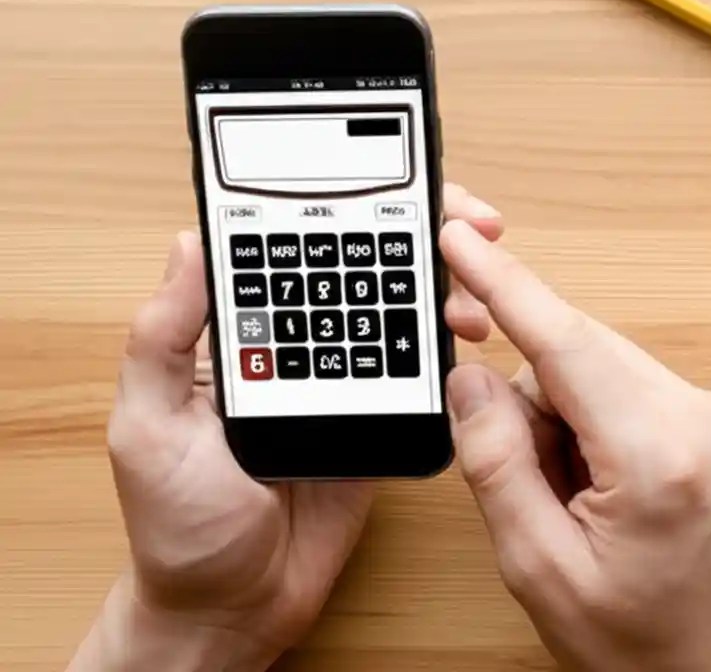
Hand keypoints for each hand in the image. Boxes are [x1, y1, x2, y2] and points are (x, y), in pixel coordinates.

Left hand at [69, 184, 503, 671]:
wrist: (234, 607)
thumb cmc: (177, 526)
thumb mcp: (147, 427)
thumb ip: (163, 340)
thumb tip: (188, 245)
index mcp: (237, 333)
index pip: (295, 247)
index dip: (347, 208)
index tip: (397, 190)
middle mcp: (296, 346)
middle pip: (363, 266)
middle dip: (423, 235)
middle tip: (474, 226)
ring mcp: (343, 381)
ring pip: (401, 313)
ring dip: (446, 291)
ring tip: (476, 297)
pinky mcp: (379, 421)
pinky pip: (420, 376)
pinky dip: (451, 353)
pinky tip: (473, 339)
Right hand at [440, 220, 710, 671]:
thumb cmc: (647, 649)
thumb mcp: (542, 570)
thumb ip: (498, 464)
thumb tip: (474, 380)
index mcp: (659, 456)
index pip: (564, 342)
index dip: (505, 286)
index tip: (463, 240)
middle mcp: (705, 419)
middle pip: (582, 356)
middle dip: (537, 407)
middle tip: (537, 487)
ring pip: (605, 374)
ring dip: (571, 423)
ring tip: (581, 506)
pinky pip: (636, 392)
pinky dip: (602, 428)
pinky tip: (609, 494)